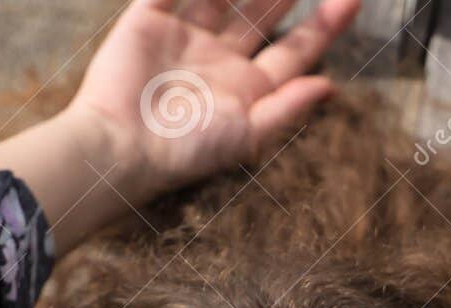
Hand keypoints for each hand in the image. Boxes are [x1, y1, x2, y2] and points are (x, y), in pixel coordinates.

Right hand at [73, 0, 361, 199]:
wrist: (119, 145)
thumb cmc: (185, 151)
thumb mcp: (246, 136)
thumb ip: (288, 108)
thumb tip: (331, 86)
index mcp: (249, 87)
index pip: (298, 48)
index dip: (327, 24)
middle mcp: (222, 57)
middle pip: (267, 10)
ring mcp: (187, 33)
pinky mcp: (150, 16)